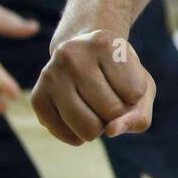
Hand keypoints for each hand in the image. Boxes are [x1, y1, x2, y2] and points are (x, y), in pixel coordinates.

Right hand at [30, 29, 154, 144]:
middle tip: (109, 94)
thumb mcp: (140, 86)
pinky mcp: (37, 96)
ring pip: (88, 127)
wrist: (82, 55)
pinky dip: (78, 135)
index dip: (135, 94)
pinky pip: (65, 135)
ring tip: (95, 107)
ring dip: (98, 128)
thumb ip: (139, 114)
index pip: (135, 92)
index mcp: (104, 42)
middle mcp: (73, 55)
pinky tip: (78, 114)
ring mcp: (51, 75)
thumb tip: (111, 131)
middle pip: (112, 110)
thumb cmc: (118, 74)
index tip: (125, 78)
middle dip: (117, 113)